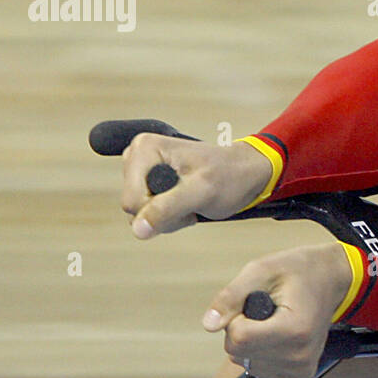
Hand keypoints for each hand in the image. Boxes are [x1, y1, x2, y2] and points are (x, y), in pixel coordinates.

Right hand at [120, 134, 272, 238]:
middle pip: (132, 207)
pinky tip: (188, 204)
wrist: (247, 175)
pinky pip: (147, 213)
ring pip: (139, 213)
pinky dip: (170, 216)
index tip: (190, 197)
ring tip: (193, 201)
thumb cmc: (230, 177)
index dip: (160, 210)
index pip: (131, 200)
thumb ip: (167, 209)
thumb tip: (138, 230)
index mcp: (144, 148)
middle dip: (164, 213)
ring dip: (169, 216)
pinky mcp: (149, 183)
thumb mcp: (201, 192)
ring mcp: (141, 169)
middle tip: (193, 201)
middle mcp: (137, 155)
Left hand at [201, 244, 353, 377]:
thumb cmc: (298, 271)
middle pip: (239, 353)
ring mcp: (301, 369)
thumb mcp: (262, 270)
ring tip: (273, 320)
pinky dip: (260, 351)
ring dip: (250, 341)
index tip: (255, 300)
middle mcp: (300, 356)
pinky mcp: (300, 375)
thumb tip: (208, 324)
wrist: (332, 280)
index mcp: (295, 330)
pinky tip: (278, 334)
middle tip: (265, 309)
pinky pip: (259, 368)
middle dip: (241, 329)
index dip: (236, 317)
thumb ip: (232, 296)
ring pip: (246, 362)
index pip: (238, 338)